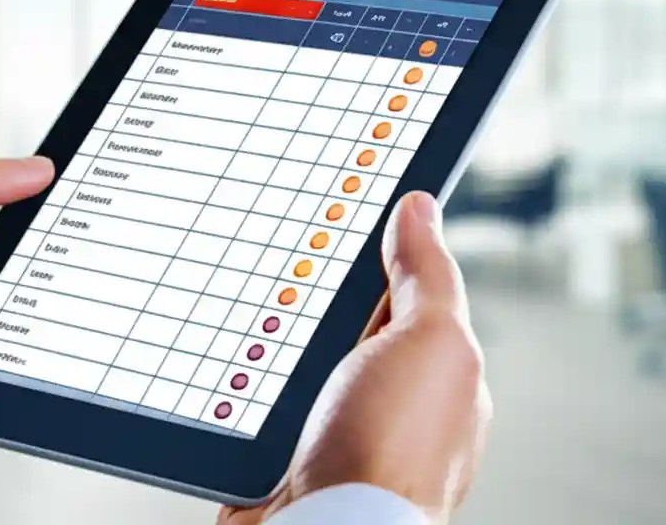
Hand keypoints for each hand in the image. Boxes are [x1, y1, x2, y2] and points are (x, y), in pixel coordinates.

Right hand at [221, 192, 491, 524]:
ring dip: (271, 345)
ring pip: (294, 360)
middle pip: (342, 321)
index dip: (376, 252)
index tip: (337, 210)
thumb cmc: (391, 456)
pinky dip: (240, 385)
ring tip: (251, 325)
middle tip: (280, 267)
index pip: (404, 293)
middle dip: (312, 298)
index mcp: (433, 377)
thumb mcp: (430, 342)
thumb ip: (428, 276)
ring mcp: (333, 432)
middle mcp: (387, 406)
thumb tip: (421, 209)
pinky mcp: (283, 454)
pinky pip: (255, 400)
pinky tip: (231, 373)